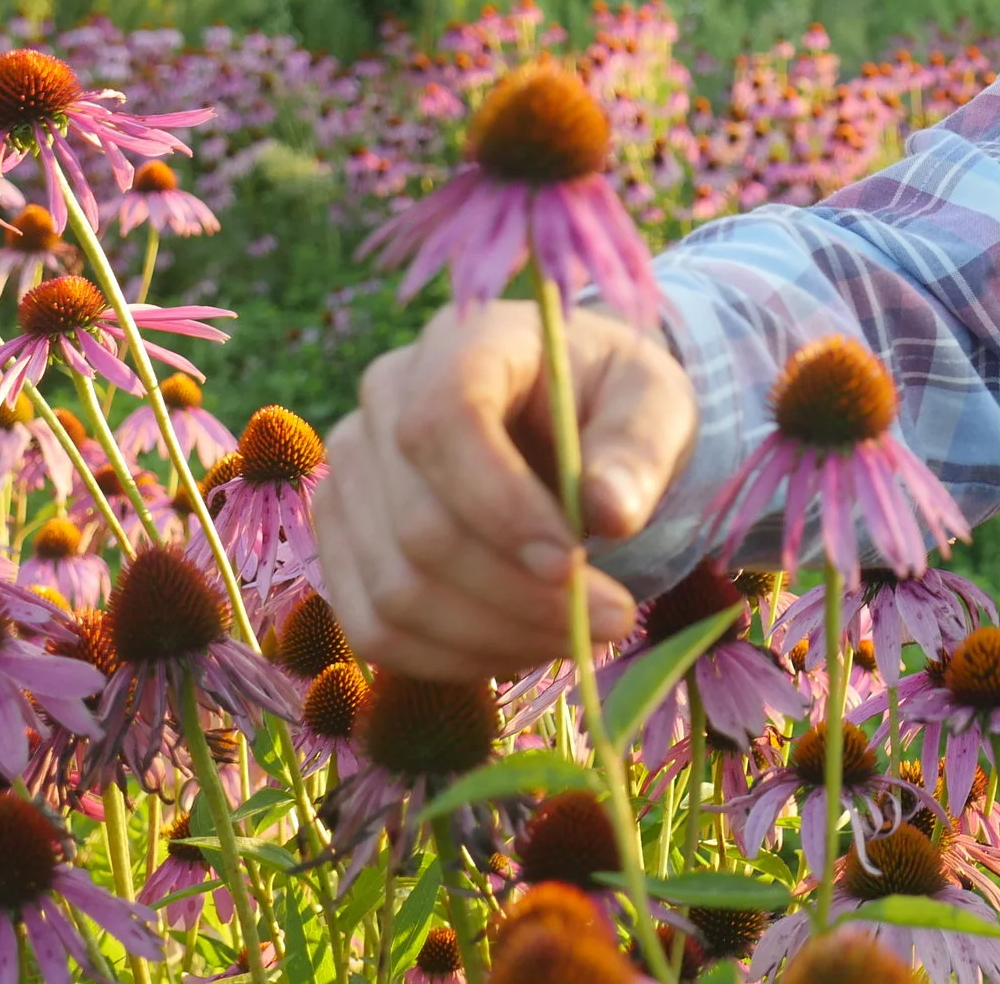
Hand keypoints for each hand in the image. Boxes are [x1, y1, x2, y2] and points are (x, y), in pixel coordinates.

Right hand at [317, 298, 697, 680]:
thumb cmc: (614, 401)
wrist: (574, 419)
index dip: (500, 504)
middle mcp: (384, 400)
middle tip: (611, 620)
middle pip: (419, 524)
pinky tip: (522, 646)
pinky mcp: (343, 541)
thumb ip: (640, 448)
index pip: (444, 421)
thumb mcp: (656, 402)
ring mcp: (351, 472)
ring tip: (578, 637)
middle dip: (518, 593)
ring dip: (493, 636)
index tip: (575, 563)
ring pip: (394, 589)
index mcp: (462, 341)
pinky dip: (452, 658)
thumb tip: (613, 512)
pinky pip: (375, 628)